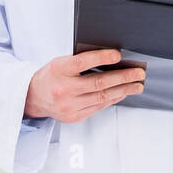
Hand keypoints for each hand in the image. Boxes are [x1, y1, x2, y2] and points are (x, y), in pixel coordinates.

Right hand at [23, 49, 144, 122]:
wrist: (33, 97)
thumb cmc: (51, 76)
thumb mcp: (61, 62)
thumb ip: (82, 61)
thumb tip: (112, 59)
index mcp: (58, 70)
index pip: (83, 62)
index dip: (102, 58)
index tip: (118, 55)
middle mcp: (63, 89)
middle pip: (98, 83)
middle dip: (123, 77)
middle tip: (139, 73)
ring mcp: (68, 105)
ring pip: (102, 97)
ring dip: (124, 90)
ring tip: (137, 85)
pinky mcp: (74, 116)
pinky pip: (99, 107)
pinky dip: (113, 99)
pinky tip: (123, 93)